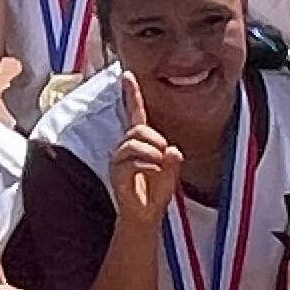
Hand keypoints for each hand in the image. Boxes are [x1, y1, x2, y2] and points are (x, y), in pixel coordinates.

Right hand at [107, 69, 181, 226]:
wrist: (144, 216)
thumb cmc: (156, 192)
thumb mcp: (172, 172)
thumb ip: (174, 160)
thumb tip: (173, 150)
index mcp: (138, 142)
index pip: (134, 113)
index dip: (131, 94)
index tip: (127, 74)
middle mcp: (124, 147)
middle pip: (138, 128)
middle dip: (155, 138)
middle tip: (164, 154)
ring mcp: (118, 159)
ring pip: (134, 141)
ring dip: (153, 151)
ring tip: (159, 164)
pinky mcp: (116, 172)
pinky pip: (132, 159)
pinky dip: (148, 163)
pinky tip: (153, 172)